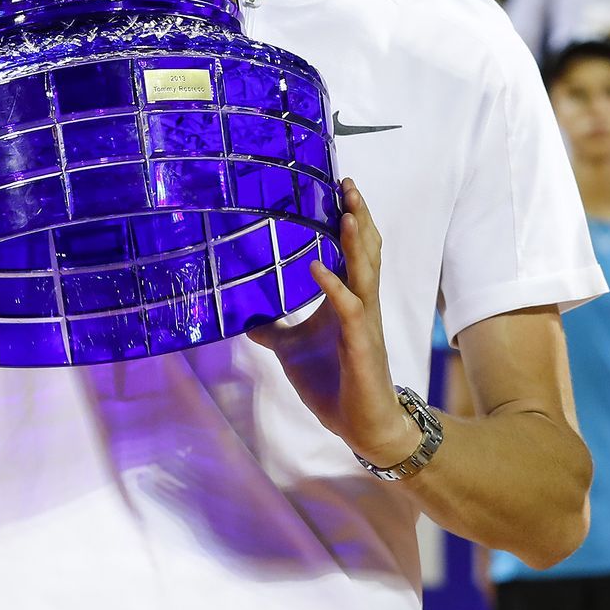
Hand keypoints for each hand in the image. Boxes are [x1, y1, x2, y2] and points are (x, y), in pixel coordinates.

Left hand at [247, 180, 416, 465]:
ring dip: (356, 242)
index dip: (350, 218)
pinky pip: (350, 309)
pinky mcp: (361, 346)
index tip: (339, 186)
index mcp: (348, 300)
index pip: (354, 250)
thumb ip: (273, 329)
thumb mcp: (293, 350)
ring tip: (346, 213)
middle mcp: (362, 304)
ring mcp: (364, 323)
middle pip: (367, 250)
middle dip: (359, 216)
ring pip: (366, 272)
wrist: (364, 425)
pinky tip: (317, 268)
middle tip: (347, 184)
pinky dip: (333, 286)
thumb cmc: (336, 384)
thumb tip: (243, 316)